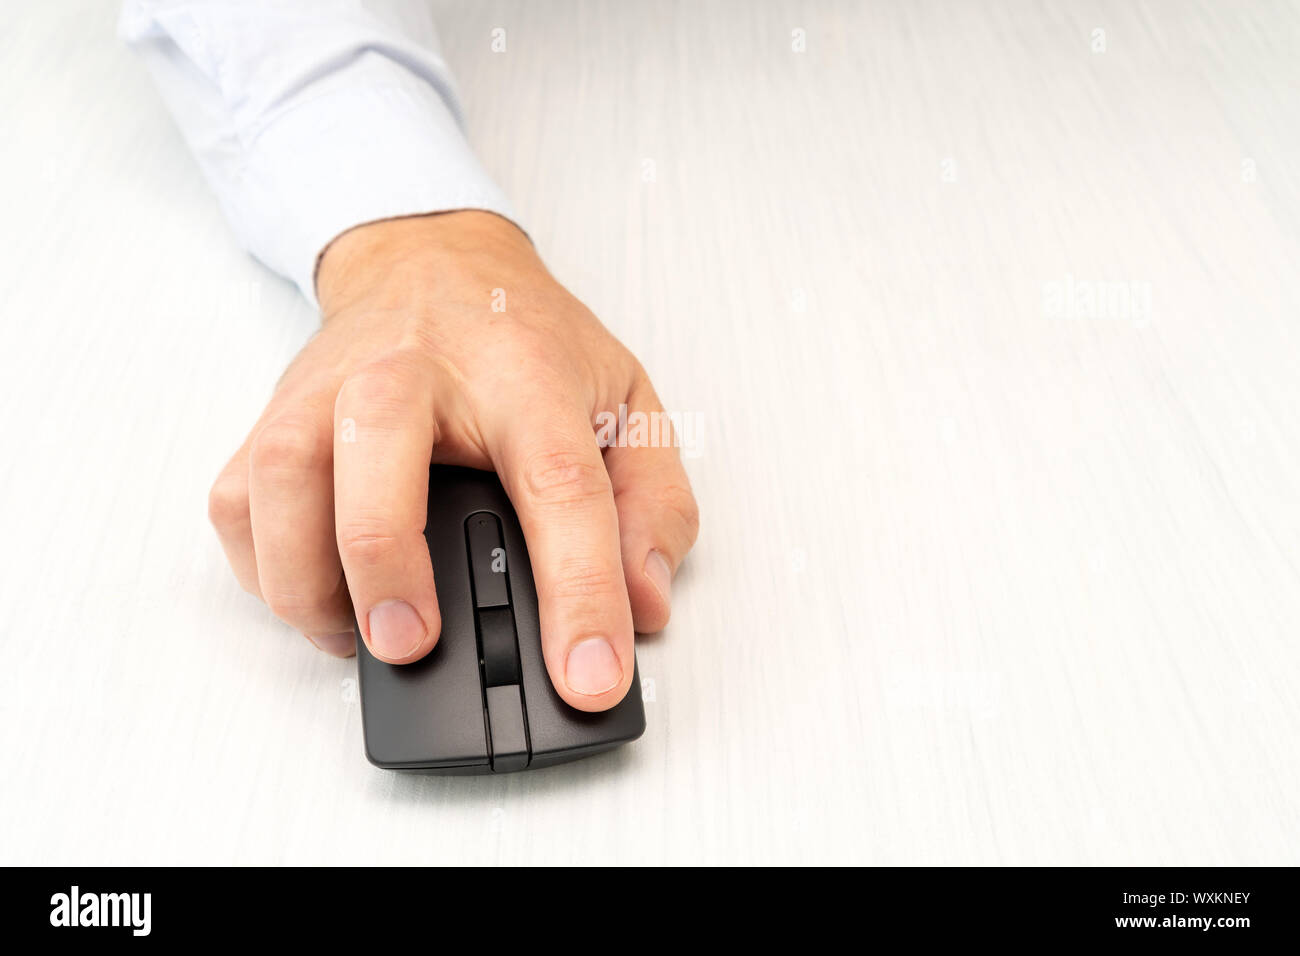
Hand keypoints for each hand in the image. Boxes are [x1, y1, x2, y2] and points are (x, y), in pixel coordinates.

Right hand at [207, 212, 698, 710]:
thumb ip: (653, 505)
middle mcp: (414, 371)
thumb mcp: (627, 403)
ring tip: (358, 634)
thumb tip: (642, 604)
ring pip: (283, 476)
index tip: (588, 675)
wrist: (431, 258)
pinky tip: (313, 592)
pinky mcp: (274, 413)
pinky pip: (240, 497)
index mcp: (524, 374)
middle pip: (378, 450)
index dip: (580, 590)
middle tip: (411, 643)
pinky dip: (262, 566)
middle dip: (386, 561)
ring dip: (309, 578)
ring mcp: (331, 387)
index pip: (560, 484)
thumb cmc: (526, 340)